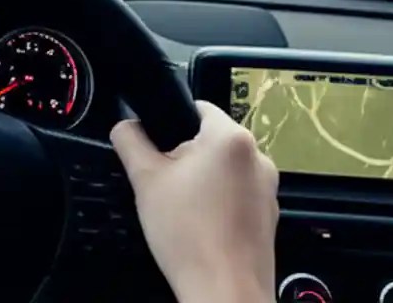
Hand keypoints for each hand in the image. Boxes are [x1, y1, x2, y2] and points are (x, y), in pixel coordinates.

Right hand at [111, 101, 278, 302]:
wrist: (223, 290)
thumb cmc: (190, 236)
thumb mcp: (145, 179)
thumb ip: (130, 141)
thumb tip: (124, 125)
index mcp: (232, 138)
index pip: (197, 107)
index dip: (169, 124)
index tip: (157, 149)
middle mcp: (258, 158)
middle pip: (209, 142)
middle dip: (184, 159)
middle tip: (164, 185)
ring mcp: (267, 188)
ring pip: (222, 171)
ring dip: (201, 183)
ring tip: (182, 211)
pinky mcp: (268, 215)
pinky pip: (236, 197)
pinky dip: (217, 205)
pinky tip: (200, 227)